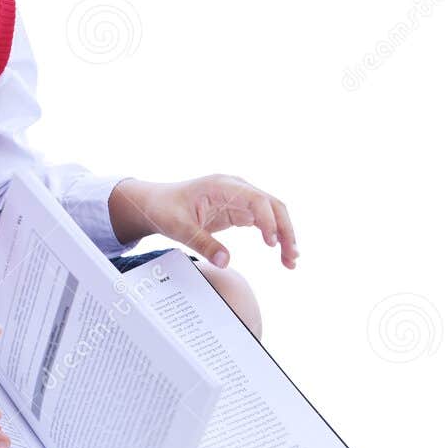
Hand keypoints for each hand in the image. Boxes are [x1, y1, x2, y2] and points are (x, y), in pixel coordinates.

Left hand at [110, 175, 298, 269]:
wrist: (155, 203)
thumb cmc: (164, 209)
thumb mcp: (178, 227)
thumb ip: (201, 243)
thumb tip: (225, 262)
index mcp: (222, 185)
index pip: (256, 199)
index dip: (268, 221)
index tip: (272, 243)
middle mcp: (236, 188)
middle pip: (272, 205)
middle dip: (285, 230)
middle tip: (291, 256)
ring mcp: (239, 199)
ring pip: (272, 214)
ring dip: (284, 235)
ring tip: (291, 261)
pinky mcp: (238, 211)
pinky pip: (263, 222)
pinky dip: (274, 237)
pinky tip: (280, 254)